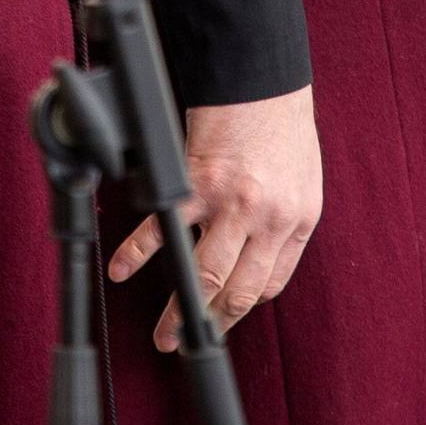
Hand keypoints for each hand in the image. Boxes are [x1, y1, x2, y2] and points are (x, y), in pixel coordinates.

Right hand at [111, 86, 322, 351]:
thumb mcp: (303, 181)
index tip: (222, 316)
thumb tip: (256, 255)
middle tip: (189, 345)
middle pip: (237, 292)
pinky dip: (137, 255)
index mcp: (296, 222)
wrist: (260, 80)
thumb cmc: (280, 127)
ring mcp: (229, 206)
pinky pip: (161, 229)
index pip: (270, 285)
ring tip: (163, 335)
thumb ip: (283, 221)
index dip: (244, 306)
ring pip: (202, 275)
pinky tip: (122, 271)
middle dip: (211, 327)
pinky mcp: (194, 184)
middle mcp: (265, 221)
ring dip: (178, 312)